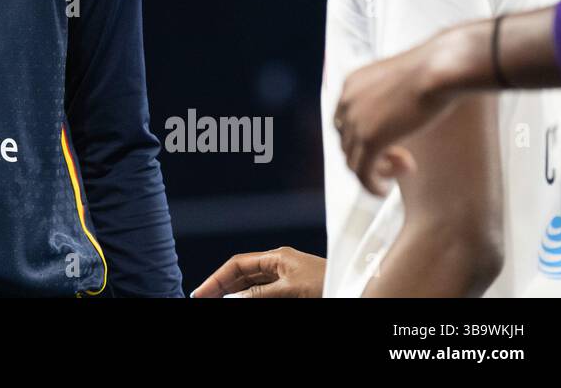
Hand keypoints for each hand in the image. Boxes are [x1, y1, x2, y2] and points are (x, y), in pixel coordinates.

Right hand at [191, 247, 324, 297]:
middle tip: (203, 299)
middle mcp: (281, 266)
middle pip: (243, 275)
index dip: (217, 278)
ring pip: (253, 286)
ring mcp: (288, 279)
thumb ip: (261, 293)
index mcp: (278, 257)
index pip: (238, 264)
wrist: (360, 285)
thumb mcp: (291, 289)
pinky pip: (265, 293)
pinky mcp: (296, 291)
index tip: (201, 293)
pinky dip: (251, 297)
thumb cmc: (333, 282)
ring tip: (219, 302)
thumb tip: (233, 298)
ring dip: (236, 294)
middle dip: (222, 286)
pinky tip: (243, 303)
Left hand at [335, 36, 462, 195]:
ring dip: (377, 169)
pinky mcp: (370, 140)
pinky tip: (386, 191)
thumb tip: (403, 108)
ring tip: (406, 167)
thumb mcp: (404, 79)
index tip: (392, 140)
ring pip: (353, 160)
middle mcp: (346, 101)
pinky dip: (372, 186)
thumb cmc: (436, 69)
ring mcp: (356, 121)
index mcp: (352, 83)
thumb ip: (395, 94)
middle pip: (347, 141)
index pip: (345, 120)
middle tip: (404, 158)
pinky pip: (362, 174)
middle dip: (372, 153)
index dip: (364, 136)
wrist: (442, 68)